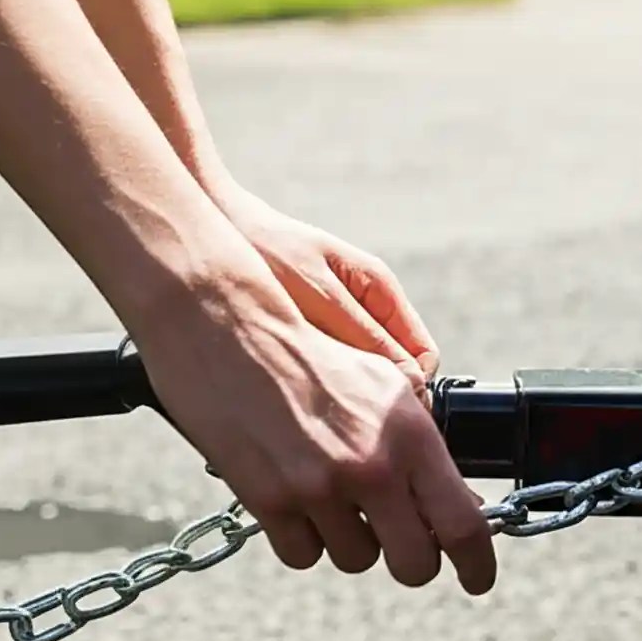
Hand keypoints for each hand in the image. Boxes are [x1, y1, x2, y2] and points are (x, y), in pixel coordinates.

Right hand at [132, 265, 495, 593]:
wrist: (228, 327)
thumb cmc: (309, 350)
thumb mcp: (381, 384)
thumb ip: (419, 442)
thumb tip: (452, 496)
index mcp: (409, 433)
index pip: (464, 524)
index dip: (477, 563)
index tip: (478, 576)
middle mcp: (371, 466)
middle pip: (415, 563)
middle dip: (414, 561)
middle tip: (404, 545)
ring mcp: (318, 488)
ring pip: (357, 559)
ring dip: (353, 538)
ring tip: (337, 494)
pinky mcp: (269, 502)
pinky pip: (304, 556)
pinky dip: (305, 537)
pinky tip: (299, 497)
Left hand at [213, 185, 438, 403]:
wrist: (217, 227)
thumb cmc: (266, 253)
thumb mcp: (319, 296)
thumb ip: (364, 336)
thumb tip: (409, 381)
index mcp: (381, 289)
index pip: (423, 357)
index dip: (411, 390)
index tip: (377, 413)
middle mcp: (369, 305)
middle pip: (397, 369)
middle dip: (375, 393)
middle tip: (337, 411)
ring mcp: (343, 318)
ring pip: (365, 372)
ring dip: (345, 387)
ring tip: (309, 392)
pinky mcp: (315, 330)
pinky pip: (334, 367)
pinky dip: (321, 379)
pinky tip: (293, 381)